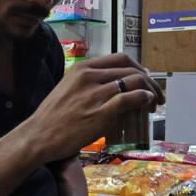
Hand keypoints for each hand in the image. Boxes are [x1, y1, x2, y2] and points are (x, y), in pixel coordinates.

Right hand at [22, 53, 159, 163]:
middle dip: (149, 80)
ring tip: (154, 103)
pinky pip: (130, 98)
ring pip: (135, 81)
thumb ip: (88, 84)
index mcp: (83, 68)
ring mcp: (96, 94)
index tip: (145, 78)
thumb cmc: (52, 118)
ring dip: (151, 91)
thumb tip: (111, 87)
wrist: (39, 136)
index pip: (120, 58)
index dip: (138, 67)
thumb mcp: (68, 89)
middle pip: (132, 69)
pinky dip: (144, 98)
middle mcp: (90, 76)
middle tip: (156, 94)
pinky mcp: (101, 112)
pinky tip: (147, 103)